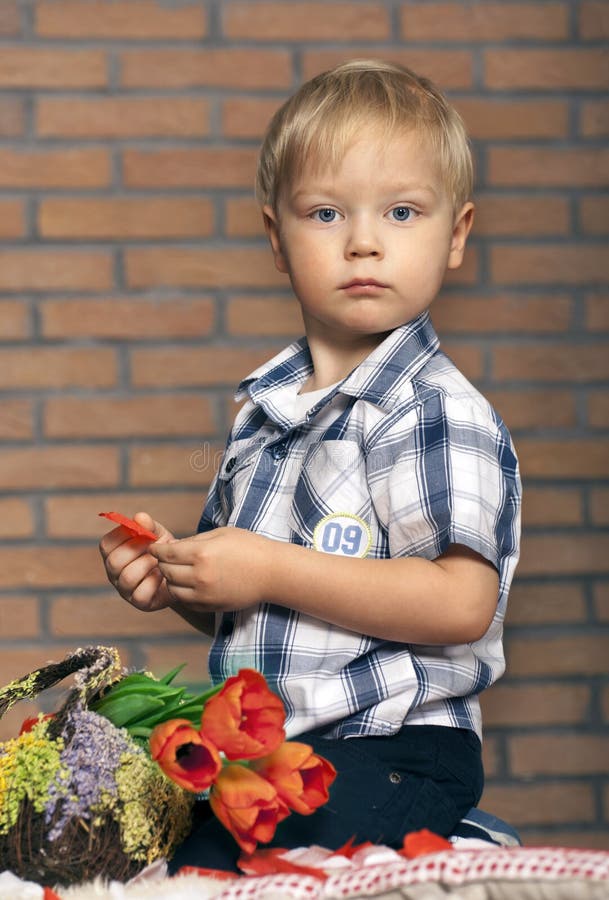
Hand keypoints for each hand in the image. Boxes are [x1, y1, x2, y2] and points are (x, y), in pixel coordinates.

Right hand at [99, 512, 174, 611]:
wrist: (181, 569)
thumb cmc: (162, 550)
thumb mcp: (157, 534)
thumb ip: (148, 525)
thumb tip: (139, 517)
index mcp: (113, 553)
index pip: (106, 544)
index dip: (124, 535)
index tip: (142, 530)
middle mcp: (114, 573)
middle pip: (113, 562)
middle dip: (137, 550)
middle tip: (154, 546)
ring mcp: (125, 589)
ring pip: (127, 577)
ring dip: (148, 565)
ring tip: (160, 560)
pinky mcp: (140, 602)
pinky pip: (141, 594)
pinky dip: (155, 581)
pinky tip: (164, 574)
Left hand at [149, 526, 273, 613]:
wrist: (272, 572)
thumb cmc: (249, 547)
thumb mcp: (221, 534)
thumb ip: (195, 541)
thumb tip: (173, 546)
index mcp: (201, 553)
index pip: (166, 553)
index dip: (157, 549)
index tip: (155, 548)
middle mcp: (199, 576)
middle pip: (166, 571)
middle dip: (163, 564)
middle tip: (167, 558)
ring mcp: (205, 594)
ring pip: (173, 590)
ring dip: (172, 580)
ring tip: (179, 572)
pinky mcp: (211, 606)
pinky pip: (187, 602)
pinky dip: (184, 593)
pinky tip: (190, 584)